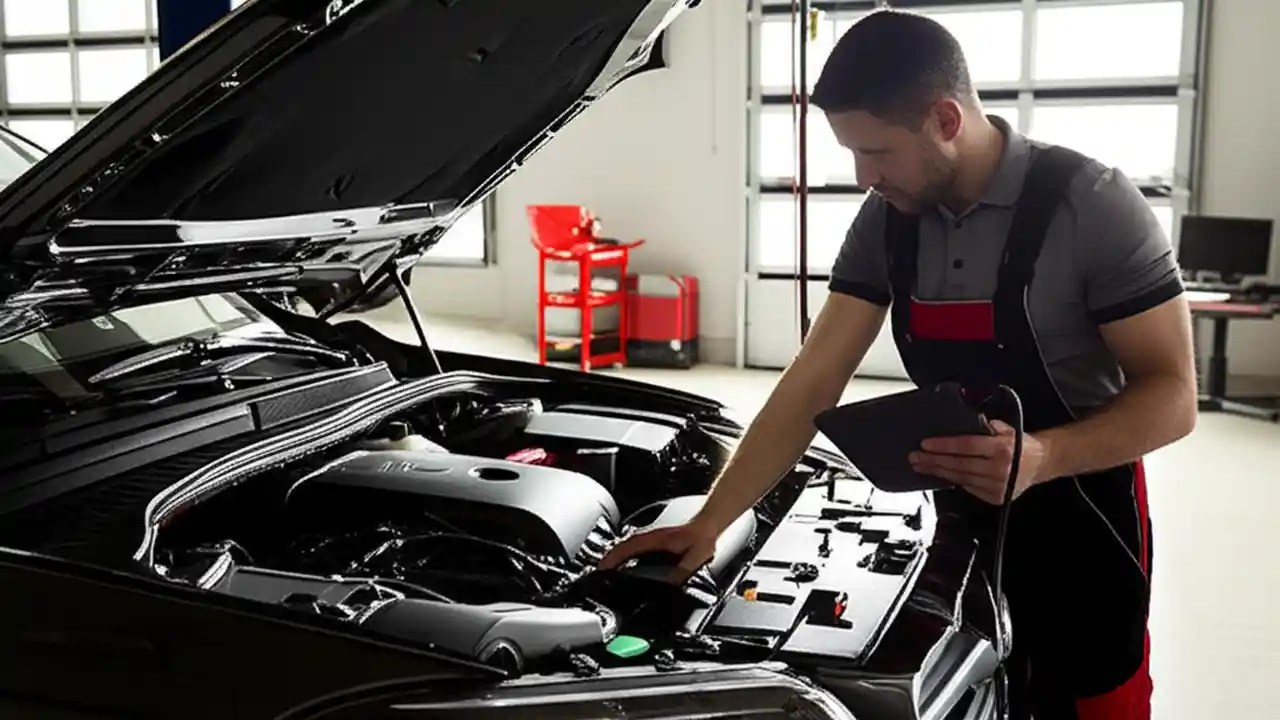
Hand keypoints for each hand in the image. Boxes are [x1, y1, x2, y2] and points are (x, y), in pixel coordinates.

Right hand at [597, 521, 717, 583]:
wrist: (707, 524)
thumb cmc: (701, 537)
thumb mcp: (694, 558)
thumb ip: (681, 573)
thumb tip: (669, 586)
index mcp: (655, 540)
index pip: (626, 548)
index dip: (612, 559)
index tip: (602, 568)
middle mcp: (649, 537)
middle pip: (621, 547)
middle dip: (607, 559)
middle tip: (598, 572)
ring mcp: (650, 537)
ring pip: (626, 546)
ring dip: (614, 556)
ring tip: (607, 569)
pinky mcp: (654, 540)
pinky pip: (632, 546)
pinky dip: (624, 554)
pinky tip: (625, 562)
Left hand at [909, 421, 1051, 504]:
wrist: (1040, 463)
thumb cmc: (1019, 444)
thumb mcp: (1005, 429)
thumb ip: (984, 427)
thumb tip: (961, 421)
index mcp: (1001, 449)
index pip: (965, 446)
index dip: (943, 445)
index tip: (925, 444)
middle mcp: (999, 470)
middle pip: (958, 465)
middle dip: (933, 461)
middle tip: (914, 457)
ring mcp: (997, 486)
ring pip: (960, 479)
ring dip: (938, 472)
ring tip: (921, 466)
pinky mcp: (995, 497)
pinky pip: (968, 488)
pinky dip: (953, 481)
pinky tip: (940, 474)